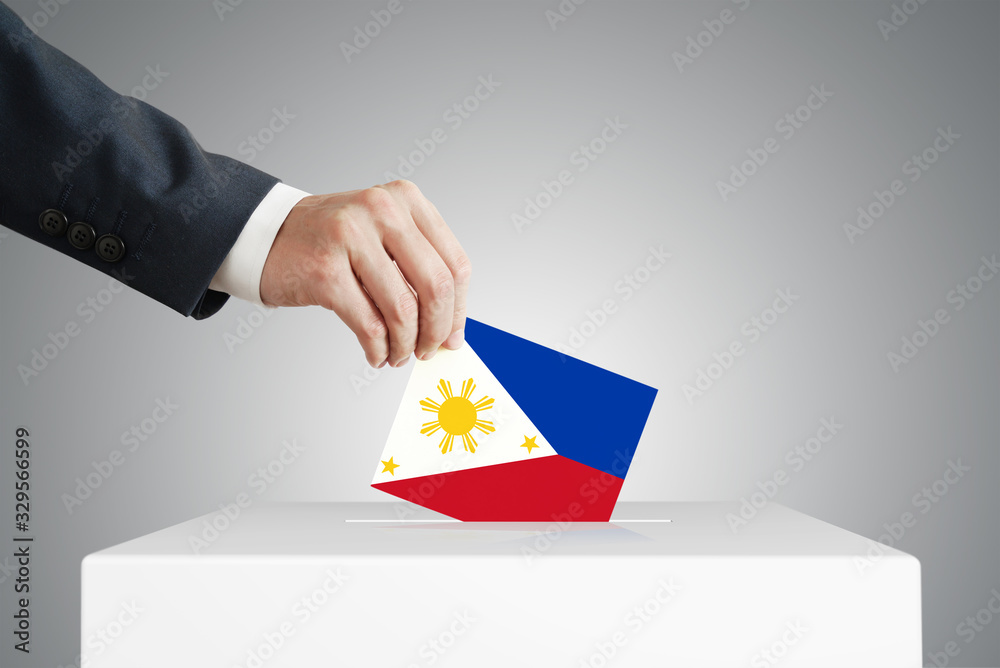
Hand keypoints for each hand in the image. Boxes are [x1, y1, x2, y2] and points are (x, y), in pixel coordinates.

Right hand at [259, 180, 469, 367]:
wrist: (268, 235)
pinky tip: (376, 354)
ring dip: (404, 344)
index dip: (459, 309)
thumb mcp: (383, 235)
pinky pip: (369, 324)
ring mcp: (351, 237)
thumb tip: (451, 326)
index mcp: (405, 199)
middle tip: (428, 350)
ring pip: (403, 310)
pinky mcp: (326, 271)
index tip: (453, 335)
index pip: (455, 263)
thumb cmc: (330, 240)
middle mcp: (381, 210)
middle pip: (436, 286)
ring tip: (397, 354)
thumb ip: (419, 269)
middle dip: (436, 330)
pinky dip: (378, 348)